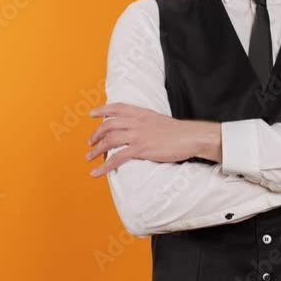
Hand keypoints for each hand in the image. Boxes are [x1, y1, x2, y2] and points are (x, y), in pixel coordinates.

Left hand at [85, 103, 217, 176]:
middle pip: (108, 125)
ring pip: (109, 141)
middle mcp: (137, 122)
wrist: (191, 136)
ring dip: (96, 150)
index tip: (92, 114)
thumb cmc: (178, 131)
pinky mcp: (141, 148)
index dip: (102, 110)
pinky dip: (104, 166)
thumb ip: (146, 122)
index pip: (117, 108)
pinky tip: (97, 172)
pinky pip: (117, 158)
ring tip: (89, 157)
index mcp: (141, 113)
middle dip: (96, 134)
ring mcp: (138, 135)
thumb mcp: (159, 120)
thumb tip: (137, 130)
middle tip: (90, 143)